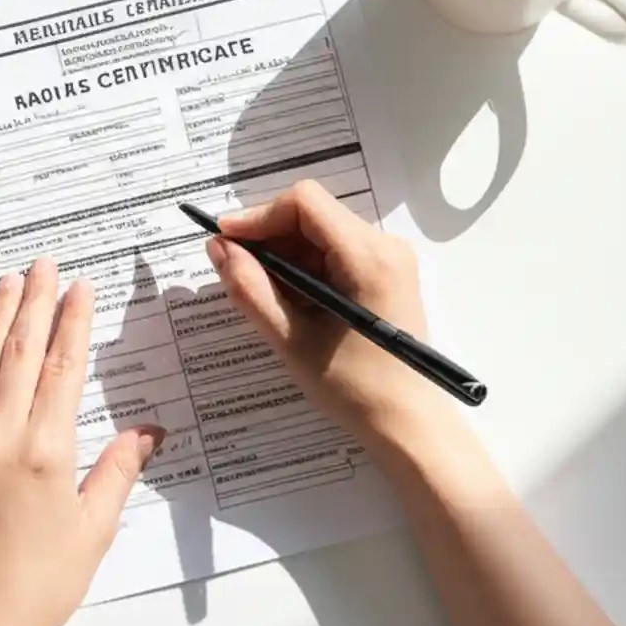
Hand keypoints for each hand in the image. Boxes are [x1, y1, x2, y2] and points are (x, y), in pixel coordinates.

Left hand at [0, 257, 164, 625]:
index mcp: (47, 451)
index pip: (63, 367)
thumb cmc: (41, 584)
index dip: (72, 321)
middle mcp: (1, 439)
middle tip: (44, 265)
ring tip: (6, 283)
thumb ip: (120, 470)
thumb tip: (147, 432)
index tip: (79, 288)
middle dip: (34, 302)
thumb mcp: (96, 528)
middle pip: (21, 353)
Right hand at [207, 180, 444, 444]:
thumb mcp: (292, 340)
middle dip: (269, 237)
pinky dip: (305, 267)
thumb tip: (218, 248)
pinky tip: (293, 303)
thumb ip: (251, 289)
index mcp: (368, 257)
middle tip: (238, 273)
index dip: (259, 216)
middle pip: (312, 214)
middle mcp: (385, 245)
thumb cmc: (354, 388)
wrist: (407, 423)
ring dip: (286, 255)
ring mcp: (389, 258)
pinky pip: (335, 252)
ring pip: (320, 232)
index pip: (305, 202)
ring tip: (267, 297)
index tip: (225, 242)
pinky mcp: (386, 274)